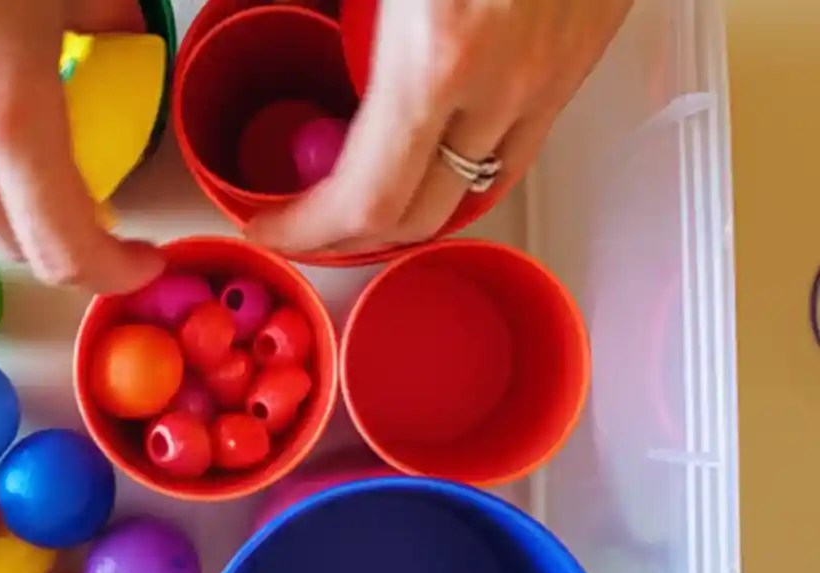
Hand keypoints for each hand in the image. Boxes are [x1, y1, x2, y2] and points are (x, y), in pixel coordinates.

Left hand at [247, 0, 633, 253]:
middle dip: (352, 238)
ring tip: (358, 196)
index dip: (309, 232)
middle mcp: (503, 87)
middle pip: (420, 219)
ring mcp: (551, 80)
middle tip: (305, 224)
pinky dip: (462, 170)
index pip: (366, 199)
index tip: (269, 228)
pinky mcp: (581, 62)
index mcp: (440, 54)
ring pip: (474, 192)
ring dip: (409, 212)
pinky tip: (430, 146)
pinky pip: (517, 150)